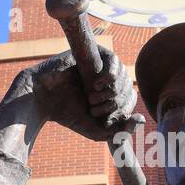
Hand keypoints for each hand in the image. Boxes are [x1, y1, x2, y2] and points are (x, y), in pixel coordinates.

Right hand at [22, 47, 142, 142]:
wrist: (42, 100)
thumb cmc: (68, 115)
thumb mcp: (98, 131)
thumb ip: (121, 130)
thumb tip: (142, 119)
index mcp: (111, 95)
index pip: (131, 99)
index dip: (125, 110)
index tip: (107, 119)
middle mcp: (108, 79)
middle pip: (128, 87)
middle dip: (115, 103)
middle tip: (95, 110)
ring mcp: (101, 65)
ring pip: (123, 74)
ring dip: (112, 90)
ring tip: (93, 97)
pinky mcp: (92, 53)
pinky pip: (113, 59)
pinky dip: (111, 73)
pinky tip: (98, 83)